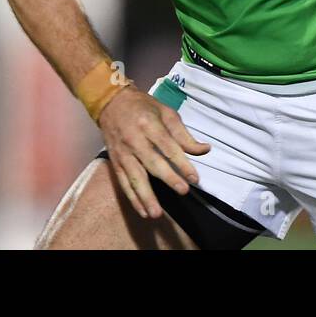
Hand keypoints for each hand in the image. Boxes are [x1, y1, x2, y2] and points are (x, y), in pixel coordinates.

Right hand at [97, 85, 209, 219]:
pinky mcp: (115, 162)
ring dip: (146, 196)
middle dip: (168, 178)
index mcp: (149, 124)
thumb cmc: (143, 107)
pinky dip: (132, 198)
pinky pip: (124, 183)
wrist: (111, 103)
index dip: (182, 163)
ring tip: (156, 213)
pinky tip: (142, 211)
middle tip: (183, 191)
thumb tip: (205, 150)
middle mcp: (134, 140)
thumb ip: (184, 134)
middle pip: (152, 162)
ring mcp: (122, 153)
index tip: (195, 178)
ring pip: (135, 177)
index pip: (168, 146)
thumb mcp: (166, 112)